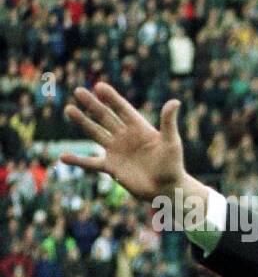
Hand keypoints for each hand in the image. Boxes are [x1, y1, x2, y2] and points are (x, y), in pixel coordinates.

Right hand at [60, 83, 192, 203]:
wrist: (167, 190)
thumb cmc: (172, 166)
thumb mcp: (171, 142)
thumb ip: (168, 122)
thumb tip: (175, 101)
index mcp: (140, 128)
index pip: (123, 109)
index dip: (112, 98)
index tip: (99, 86)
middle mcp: (125, 137)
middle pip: (106, 117)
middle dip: (92, 104)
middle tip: (79, 91)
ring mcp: (117, 151)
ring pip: (96, 133)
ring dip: (82, 122)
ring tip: (69, 109)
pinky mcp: (111, 167)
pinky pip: (91, 163)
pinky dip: (78, 160)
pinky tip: (63, 156)